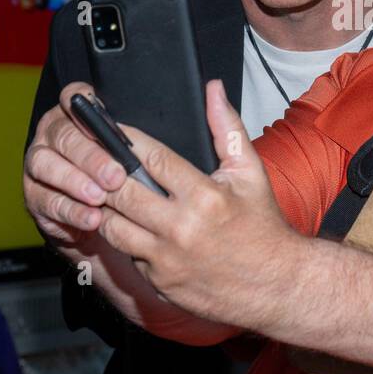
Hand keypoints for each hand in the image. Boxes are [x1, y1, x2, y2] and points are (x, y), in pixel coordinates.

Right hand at [22, 81, 126, 248]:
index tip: (95, 113)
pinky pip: (48, 201)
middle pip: (64, 136)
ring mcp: (38, 164)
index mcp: (74, 116)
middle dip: (91, 157)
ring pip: (47, 166)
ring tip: (100, 198)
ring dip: (75, 182)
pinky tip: (91, 218)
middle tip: (115, 176)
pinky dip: (72, 211)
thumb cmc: (114, 177)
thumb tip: (143, 149)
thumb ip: (125, 146)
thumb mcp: (124, 158)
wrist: (99, 218)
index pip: (72, 97)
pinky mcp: (33, 195)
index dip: (81, 102)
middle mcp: (51, 135)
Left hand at [96, 79, 303, 327]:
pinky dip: (125, 240)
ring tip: (106, 195)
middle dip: (104, 175)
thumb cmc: (262, 226)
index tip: (109, 131)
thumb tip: (213, 89)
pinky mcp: (160, 282)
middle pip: (120, 192)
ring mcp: (167, 258)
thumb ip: (227, 128)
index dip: (124, 142)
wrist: (276, 284)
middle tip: (96, 164)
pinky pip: (127, 255)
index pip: (149, 158)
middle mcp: (181, 227)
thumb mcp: (250, 172)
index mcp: (204, 195)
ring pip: (112, 226)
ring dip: (105, 209)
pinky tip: (130, 227)